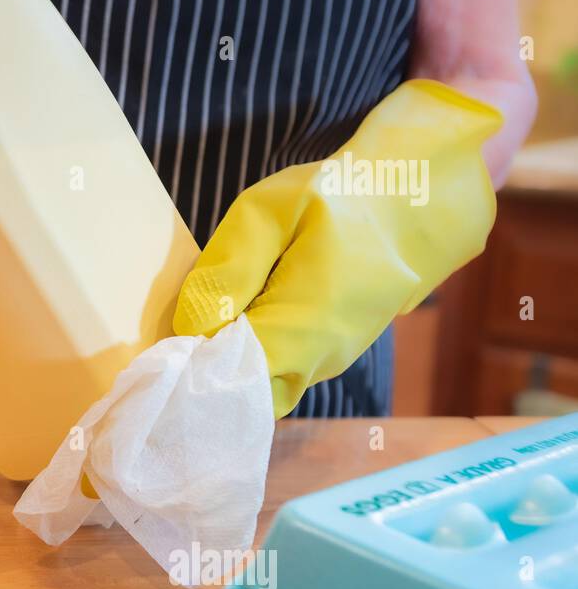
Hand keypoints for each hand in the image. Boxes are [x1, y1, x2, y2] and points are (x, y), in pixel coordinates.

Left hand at [173, 80, 501, 416]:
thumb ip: (227, 272)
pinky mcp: (329, 351)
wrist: (427, 194)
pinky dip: (251, 352)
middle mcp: (316, 362)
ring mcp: (327, 361)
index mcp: (301, 333)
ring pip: (258, 383)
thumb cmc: (346, 195)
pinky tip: (238, 312)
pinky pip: (278, 368)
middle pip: (238, 394)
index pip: (223, 382)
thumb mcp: (270, 213)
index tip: (162, 344)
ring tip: (210, 313)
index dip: (187, 365)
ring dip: (228, 360)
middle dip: (204, 372)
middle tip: (183, 327)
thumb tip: (192, 330)